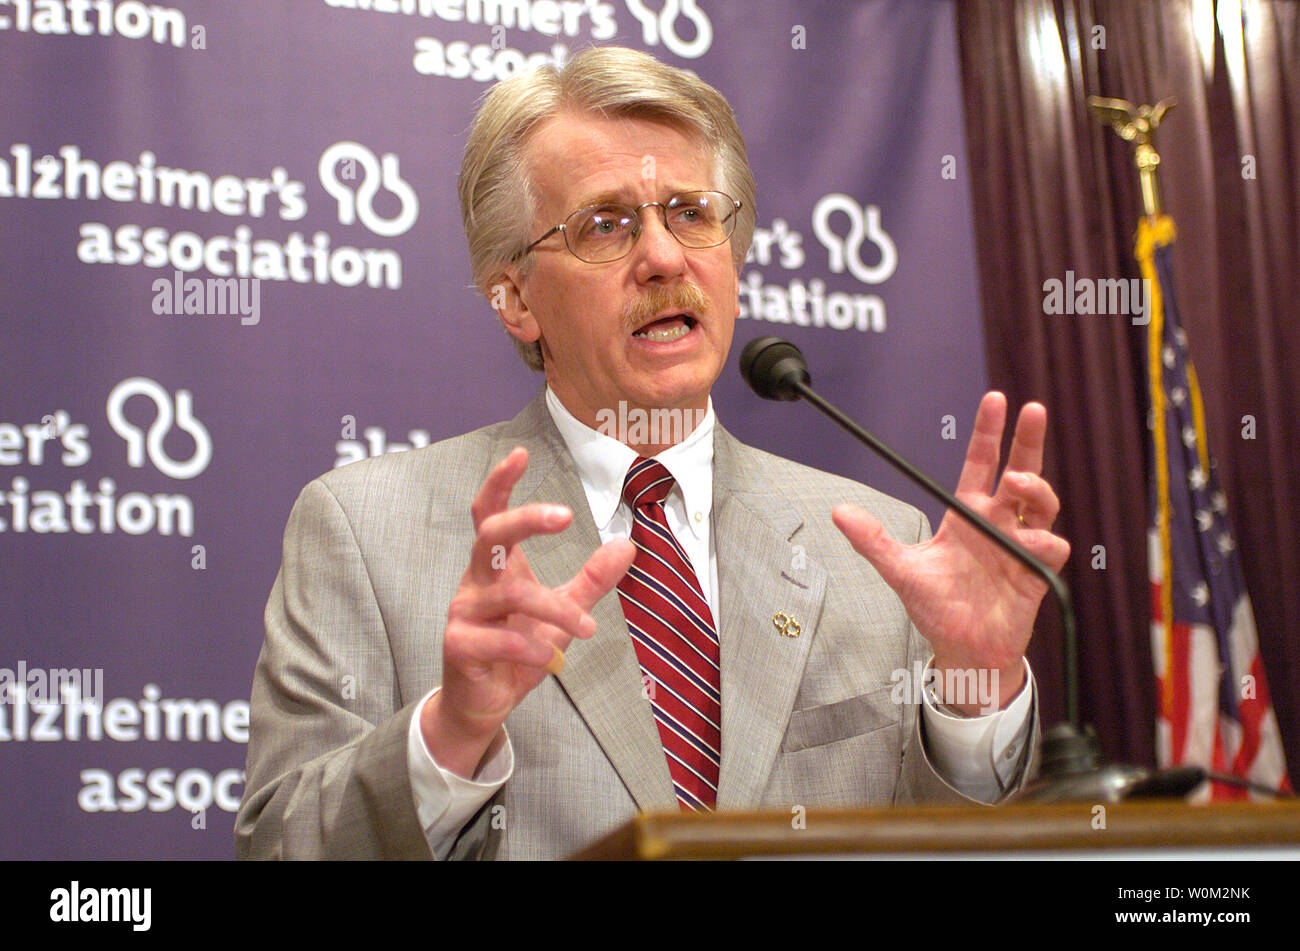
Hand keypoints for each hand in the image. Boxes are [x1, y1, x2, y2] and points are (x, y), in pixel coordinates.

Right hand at [421, 447, 635, 776]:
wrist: (484, 703)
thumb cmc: (519, 650)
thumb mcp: (563, 611)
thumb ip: (591, 579)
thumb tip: (626, 544)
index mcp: (497, 567)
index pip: (490, 514)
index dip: (500, 483)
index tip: (520, 453)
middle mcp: (475, 582)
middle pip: (490, 534)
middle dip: (527, 520)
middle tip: (566, 516)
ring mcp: (463, 612)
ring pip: (510, 593)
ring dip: (554, 608)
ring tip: (586, 628)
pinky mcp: (458, 645)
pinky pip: (499, 638)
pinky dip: (532, 646)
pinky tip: (552, 657)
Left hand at [831, 392, 1070, 712]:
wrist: (961, 649)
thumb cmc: (936, 606)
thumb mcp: (900, 569)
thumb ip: (873, 539)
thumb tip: (839, 511)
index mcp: (968, 514)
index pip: (981, 463)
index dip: (988, 433)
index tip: (995, 399)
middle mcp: (997, 523)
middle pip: (1021, 470)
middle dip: (1028, 440)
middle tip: (1032, 410)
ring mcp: (1020, 545)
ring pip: (1042, 503)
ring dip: (1035, 489)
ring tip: (1017, 484)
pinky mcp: (1037, 572)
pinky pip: (1051, 546)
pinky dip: (1042, 540)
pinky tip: (1028, 542)